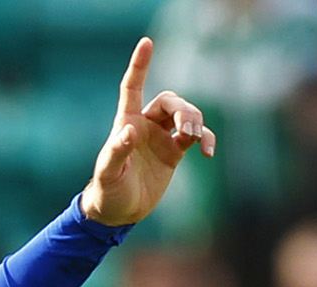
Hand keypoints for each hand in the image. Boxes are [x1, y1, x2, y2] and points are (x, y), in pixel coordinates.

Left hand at [80, 38, 213, 227]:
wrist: (118, 213)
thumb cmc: (108, 192)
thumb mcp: (108, 175)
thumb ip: (116, 152)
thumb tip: (129, 132)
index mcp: (126, 123)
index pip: (132, 88)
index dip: (139, 65)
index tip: (147, 43)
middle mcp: (145, 125)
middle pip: (170, 101)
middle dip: (183, 110)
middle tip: (188, 131)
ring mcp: (162, 137)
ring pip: (186, 114)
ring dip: (195, 122)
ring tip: (195, 140)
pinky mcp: (174, 151)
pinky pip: (196, 136)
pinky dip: (205, 139)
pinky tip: (209, 152)